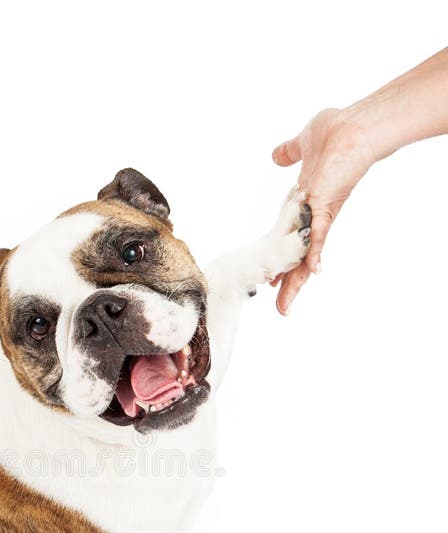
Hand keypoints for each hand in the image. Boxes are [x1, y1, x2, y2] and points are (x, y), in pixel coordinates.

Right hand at [271, 108, 375, 312]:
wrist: (355, 125)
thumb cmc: (335, 130)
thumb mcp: (303, 144)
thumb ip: (289, 152)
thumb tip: (278, 155)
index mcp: (309, 207)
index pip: (294, 240)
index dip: (285, 261)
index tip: (275, 280)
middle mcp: (316, 216)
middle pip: (301, 256)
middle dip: (291, 284)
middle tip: (282, 309)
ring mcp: (322, 212)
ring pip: (307, 253)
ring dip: (296, 281)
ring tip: (285, 305)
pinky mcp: (327, 205)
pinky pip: (320, 233)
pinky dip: (315, 252)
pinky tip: (314, 271)